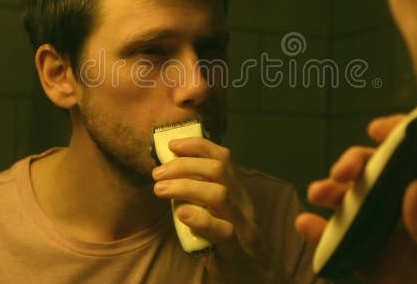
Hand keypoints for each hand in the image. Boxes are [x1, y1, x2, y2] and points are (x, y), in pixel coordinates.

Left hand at [152, 138, 289, 283]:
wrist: (258, 274)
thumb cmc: (232, 240)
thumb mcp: (219, 211)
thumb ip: (201, 195)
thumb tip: (169, 176)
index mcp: (237, 190)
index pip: (222, 157)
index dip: (197, 146)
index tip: (172, 145)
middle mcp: (242, 202)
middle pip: (218, 171)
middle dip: (184, 166)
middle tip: (158, 173)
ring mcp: (242, 223)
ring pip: (219, 195)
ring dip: (185, 187)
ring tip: (160, 189)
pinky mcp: (238, 247)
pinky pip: (222, 230)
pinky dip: (200, 219)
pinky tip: (182, 214)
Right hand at [295, 114, 416, 283]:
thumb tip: (414, 186)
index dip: (397, 135)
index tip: (376, 131)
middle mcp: (405, 204)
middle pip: (376, 170)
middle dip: (354, 163)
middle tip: (341, 173)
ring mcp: (382, 229)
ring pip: (351, 199)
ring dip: (331, 190)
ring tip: (318, 193)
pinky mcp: (364, 257)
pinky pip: (338, 240)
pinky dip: (319, 231)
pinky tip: (306, 224)